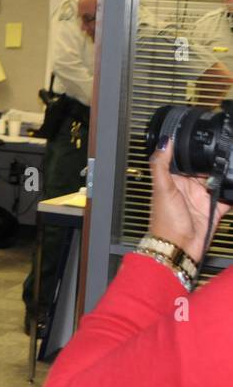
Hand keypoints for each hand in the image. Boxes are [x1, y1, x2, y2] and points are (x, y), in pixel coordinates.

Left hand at [148, 142, 231, 260]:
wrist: (179, 247)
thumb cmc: (165, 221)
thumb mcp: (162, 189)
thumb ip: (161, 165)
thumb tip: (163, 142)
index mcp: (173, 179)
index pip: (185, 160)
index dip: (193, 150)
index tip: (204, 139)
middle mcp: (188, 187)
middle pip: (206, 168)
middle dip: (215, 162)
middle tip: (225, 151)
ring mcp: (203, 197)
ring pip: (219, 180)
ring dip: (226, 175)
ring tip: (232, 166)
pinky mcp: (215, 208)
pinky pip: (228, 197)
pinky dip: (232, 191)